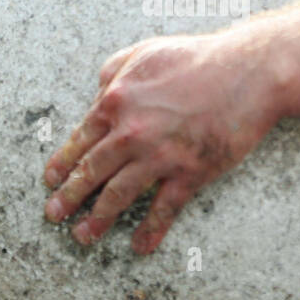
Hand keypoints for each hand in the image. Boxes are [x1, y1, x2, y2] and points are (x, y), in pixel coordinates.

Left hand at [42, 31, 282, 253]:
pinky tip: (140, 246)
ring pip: (118, 195)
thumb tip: (97, 95)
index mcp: (116, 101)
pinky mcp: (189, 173)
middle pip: (91, 172)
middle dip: (69, 197)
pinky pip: (163, 209)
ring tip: (84, 236)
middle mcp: (131, 132)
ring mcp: (159, 156)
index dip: (62, 164)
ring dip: (97, 219)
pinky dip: (150, 231)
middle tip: (54, 215)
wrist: (248, 72)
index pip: (79, 140)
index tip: (51, 181)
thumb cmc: (198, 59)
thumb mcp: (144, 53)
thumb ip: (113, 73)